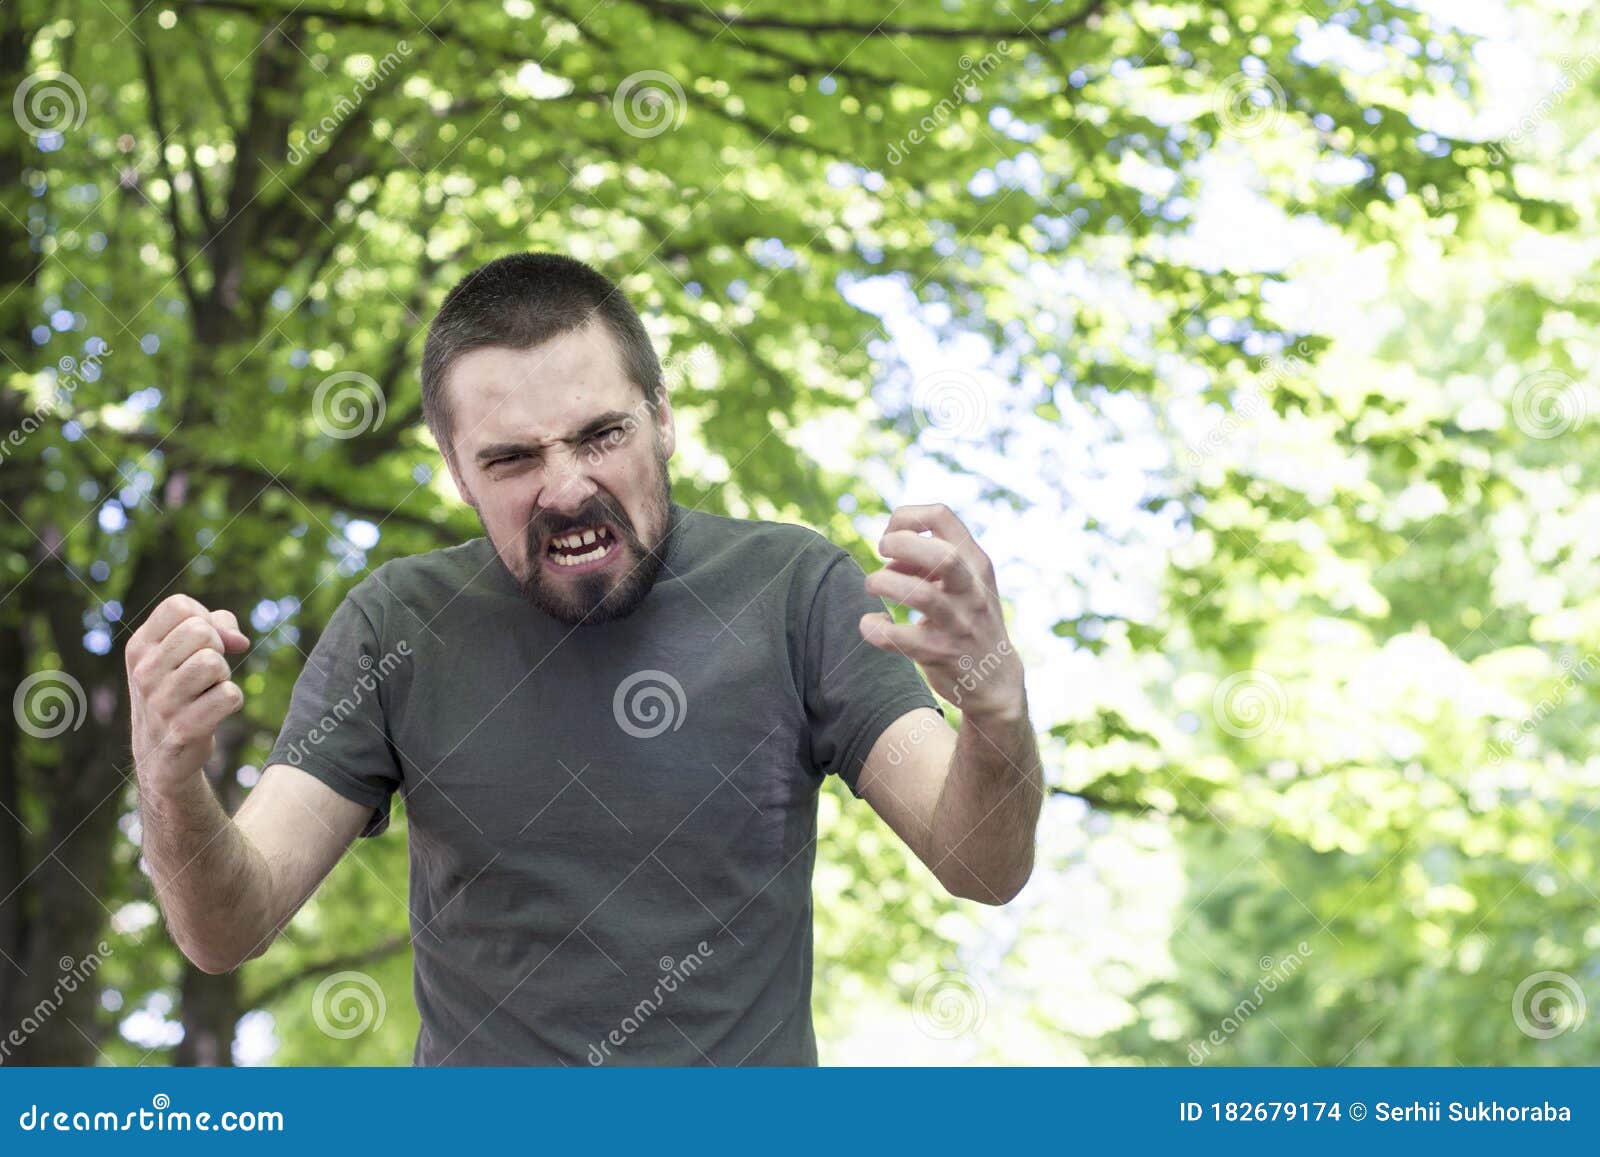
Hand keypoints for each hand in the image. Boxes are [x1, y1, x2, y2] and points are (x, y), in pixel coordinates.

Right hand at [127, 594, 249, 793]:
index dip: (203, 617)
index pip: (178, 606)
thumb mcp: (180, 654)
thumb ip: (214, 626)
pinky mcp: (185, 728)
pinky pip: (230, 695)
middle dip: (216, 648)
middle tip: (205, 672)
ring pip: (214, 662)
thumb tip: (239, 640)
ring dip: (223, 676)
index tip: (201, 641)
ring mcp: (161, 702)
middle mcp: (143, 672)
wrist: (162, 755)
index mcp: (138, 647)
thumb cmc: (178, 692)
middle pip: (201, 631)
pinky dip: (232, 700)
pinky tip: (213, 711)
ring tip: (207, 691)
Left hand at [859, 503, 1023, 719]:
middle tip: (882, 554)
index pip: (941, 515)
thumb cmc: (969, 620)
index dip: (904, 518)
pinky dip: (875, 628)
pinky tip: (874, 625)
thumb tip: (890, 555)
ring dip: (884, 584)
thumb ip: (931, 563)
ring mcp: (959, 623)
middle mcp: (971, 589)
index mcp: (975, 562)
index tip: (892, 539)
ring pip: (920, 595)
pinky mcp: (942, 654)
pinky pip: (899, 638)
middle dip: (899, 545)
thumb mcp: (964, 582)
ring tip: (873, 586)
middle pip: (939, 554)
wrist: (996, 680)